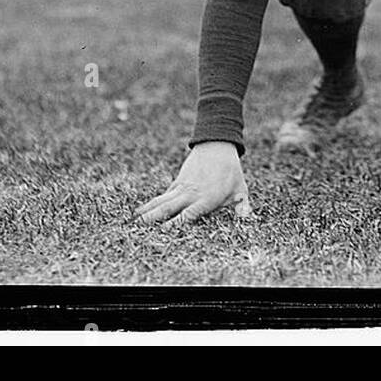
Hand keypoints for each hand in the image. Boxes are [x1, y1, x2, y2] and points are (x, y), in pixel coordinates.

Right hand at [135, 141, 251, 226]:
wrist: (217, 144)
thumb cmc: (231, 171)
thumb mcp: (240, 190)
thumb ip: (243, 207)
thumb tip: (248, 220)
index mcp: (206, 198)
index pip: (187, 215)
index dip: (175, 225)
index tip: (162, 235)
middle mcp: (190, 194)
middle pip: (167, 208)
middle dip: (152, 219)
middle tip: (136, 230)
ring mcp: (182, 187)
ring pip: (161, 201)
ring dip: (147, 211)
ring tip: (131, 222)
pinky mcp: (178, 182)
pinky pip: (164, 195)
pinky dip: (152, 204)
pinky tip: (140, 212)